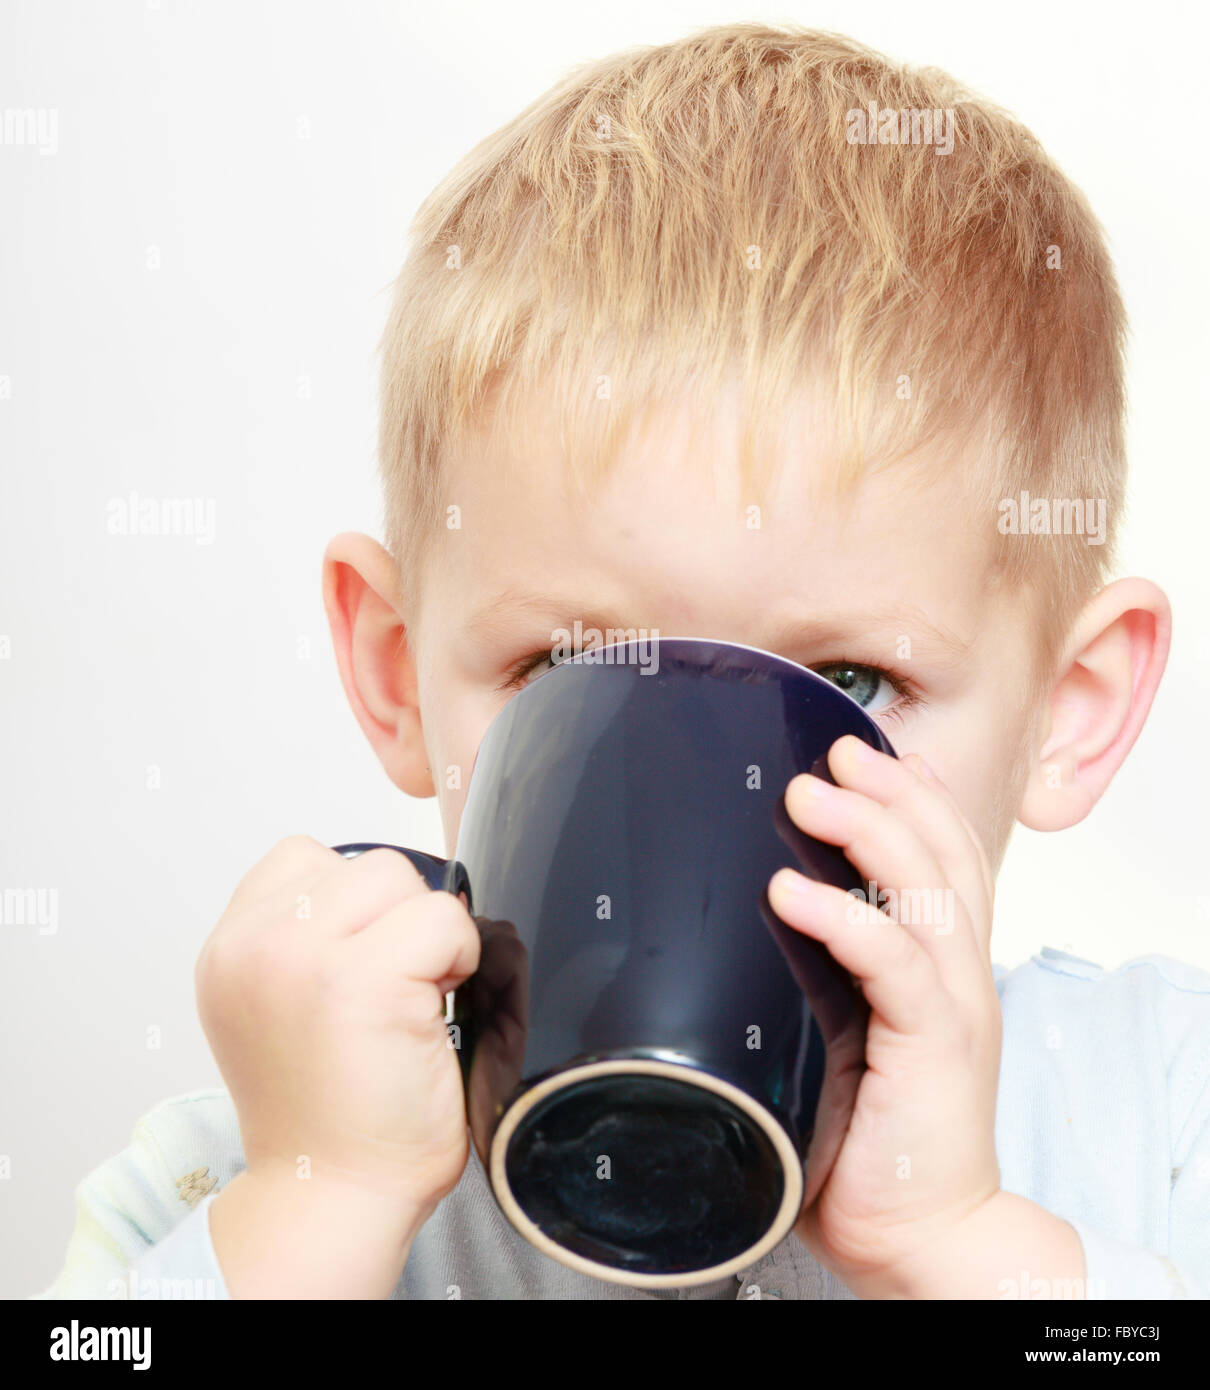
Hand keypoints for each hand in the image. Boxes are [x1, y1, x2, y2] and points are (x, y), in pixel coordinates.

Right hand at [196, 837, 480, 1295]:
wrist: (332, 1192)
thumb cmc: (329, 1111)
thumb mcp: (277, 1004)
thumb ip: (304, 937)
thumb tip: (379, 890)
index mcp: (231, 948)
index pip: (307, 859)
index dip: (358, 907)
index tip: (363, 969)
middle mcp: (254, 946)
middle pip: (367, 866)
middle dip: (399, 919)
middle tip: (398, 989)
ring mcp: (301, 957)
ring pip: (402, 880)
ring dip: (428, 933)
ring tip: (414, 997)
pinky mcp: (361, 980)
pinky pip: (442, 920)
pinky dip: (459, 957)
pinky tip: (435, 1009)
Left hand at [767, 736, 1003, 1296]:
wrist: (917, 1232)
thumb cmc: (867, 1135)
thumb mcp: (838, 1031)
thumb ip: (814, 975)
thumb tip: (736, 923)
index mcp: (939, 962)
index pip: (942, 854)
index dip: (910, 795)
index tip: (858, 752)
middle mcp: (957, 970)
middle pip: (942, 851)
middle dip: (889, 790)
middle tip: (830, 753)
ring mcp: (954, 1005)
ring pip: (928, 890)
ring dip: (870, 832)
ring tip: (809, 794)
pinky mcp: (938, 1048)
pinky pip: (899, 967)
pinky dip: (849, 922)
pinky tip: (793, 893)